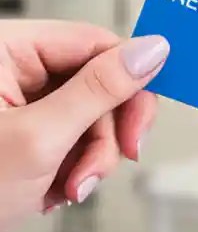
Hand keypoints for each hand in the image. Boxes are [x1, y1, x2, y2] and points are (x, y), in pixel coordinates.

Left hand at [0, 20, 167, 231]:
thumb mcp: (40, 139)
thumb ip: (100, 91)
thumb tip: (149, 51)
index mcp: (3, 49)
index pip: (94, 44)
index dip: (129, 84)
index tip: (141, 124)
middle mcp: (9, 67)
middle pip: (98, 84)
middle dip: (105, 135)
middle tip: (99, 169)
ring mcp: (16, 98)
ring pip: (91, 116)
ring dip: (89, 159)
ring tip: (67, 187)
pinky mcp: (22, 126)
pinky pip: (73, 136)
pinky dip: (73, 167)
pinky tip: (53, 187)